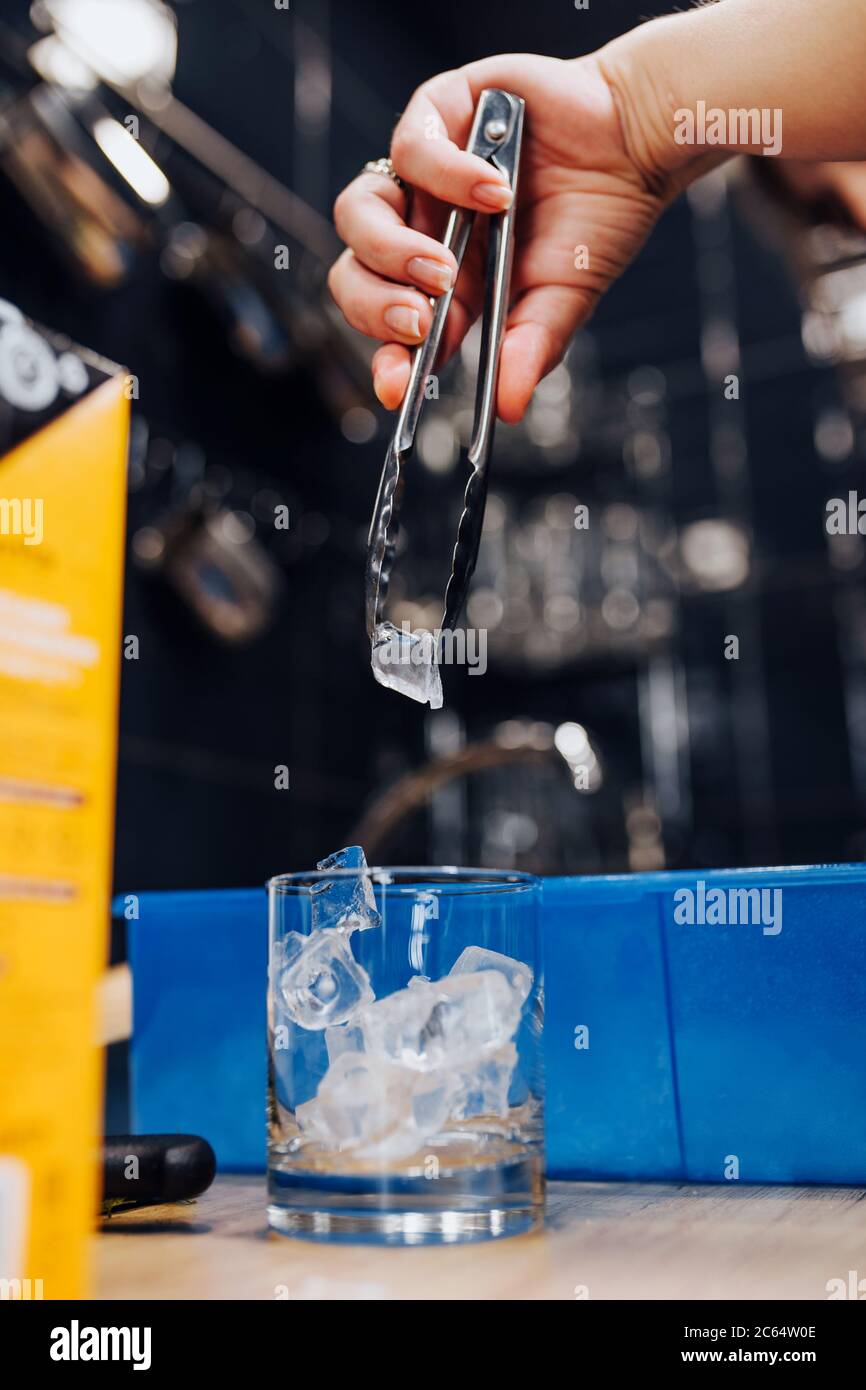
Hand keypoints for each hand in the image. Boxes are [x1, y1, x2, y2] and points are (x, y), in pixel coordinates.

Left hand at [328, 53, 671, 422]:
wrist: (635, 139)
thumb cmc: (597, 218)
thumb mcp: (565, 297)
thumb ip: (532, 347)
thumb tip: (510, 407)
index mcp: (449, 283)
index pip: (395, 327)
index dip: (388, 358)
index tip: (397, 388)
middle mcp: (423, 229)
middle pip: (354, 274)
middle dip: (376, 307)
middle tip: (421, 321)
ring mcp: (422, 174)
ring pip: (357, 213)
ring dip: (391, 250)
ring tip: (445, 267)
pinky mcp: (437, 112)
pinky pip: (408, 148)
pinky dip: (444, 175)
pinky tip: (494, 191)